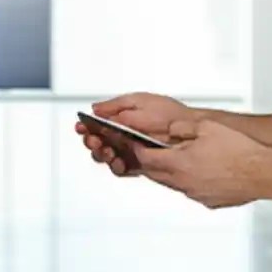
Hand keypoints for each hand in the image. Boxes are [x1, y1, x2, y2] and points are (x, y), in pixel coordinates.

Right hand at [75, 92, 196, 176]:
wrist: (190, 129)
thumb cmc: (168, 113)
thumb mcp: (140, 102)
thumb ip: (117, 107)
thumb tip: (96, 109)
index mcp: (122, 117)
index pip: (98, 123)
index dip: (88, 126)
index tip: (81, 127)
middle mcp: (124, 135)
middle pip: (100, 141)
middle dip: (93, 141)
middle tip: (94, 141)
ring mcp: (132, 150)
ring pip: (108, 156)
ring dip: (103, 154)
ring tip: (107, 151)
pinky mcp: (141, 164)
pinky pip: (123, 168)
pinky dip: (118, 166)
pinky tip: (119, 162)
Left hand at [132, 118, 271, 208]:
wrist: (266, 172)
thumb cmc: (241, 150)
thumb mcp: (207, 126)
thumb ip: (182, 127)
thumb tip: (169, 129)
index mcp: (180, 163)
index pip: (147, 159)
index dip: (138, 149)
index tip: (135, 143)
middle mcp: (185, 183)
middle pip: (156, 174)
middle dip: (150, 162)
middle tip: (149, 151)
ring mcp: (197, 194)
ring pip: (173, 184)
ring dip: (169, 172)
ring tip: (175, 159)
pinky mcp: (210, 202)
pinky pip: (192, 191)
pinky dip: (189, 182)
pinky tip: (199, 171)